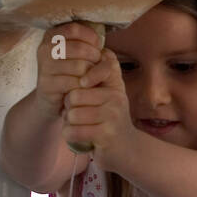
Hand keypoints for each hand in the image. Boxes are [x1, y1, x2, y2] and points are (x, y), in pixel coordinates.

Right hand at [34, 23, 103, 120]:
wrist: (54, 100)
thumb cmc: (71, 73)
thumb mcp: (79, 55)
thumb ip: (89, 45)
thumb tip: (100, 45)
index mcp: (52, 36)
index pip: (74, 29)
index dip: (91, 37)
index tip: (97, 47)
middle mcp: (45, 48)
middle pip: (79, 48)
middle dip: (94, 57)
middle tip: (96, 65)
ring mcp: (44, 66)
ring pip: (79, 66)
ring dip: (91, 73)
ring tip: (91, 76)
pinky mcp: (47, 84)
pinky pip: (74, 83)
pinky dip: (84, 86)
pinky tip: (84, 87)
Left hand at [61, 49, 134, 171]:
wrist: (127, 149)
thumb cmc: (110, 119)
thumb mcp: (109, 92)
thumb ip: (99, 73)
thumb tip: (72, 47)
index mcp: (115, 84)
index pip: (89, 70)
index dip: (80, 77)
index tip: (81, 86)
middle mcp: (116, 97)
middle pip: (74, 95)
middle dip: (69, 107)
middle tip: (77, 114)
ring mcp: (112, 117)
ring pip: (72, 114)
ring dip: (69, 122)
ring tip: (79, 125)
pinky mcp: (106, 135)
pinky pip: (73, 131)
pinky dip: (70, 135)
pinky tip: (78, 136)